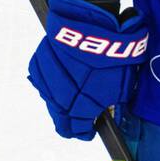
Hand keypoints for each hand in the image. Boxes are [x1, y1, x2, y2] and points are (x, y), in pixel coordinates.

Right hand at [26, 0, 148, 139]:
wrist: (94, 27)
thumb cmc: (111, 58)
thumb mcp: (121, 88)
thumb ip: (110, 106)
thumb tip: (105, 112)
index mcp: (79, 109)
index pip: (78, 131)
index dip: (85, 132)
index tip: (89, 130)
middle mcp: (59, 100)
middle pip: (61, 120)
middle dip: (71, 122)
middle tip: (79, 121)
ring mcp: (46, 83)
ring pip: (50, 100)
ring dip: (60, 101)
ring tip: (72, 96)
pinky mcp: (38, 65)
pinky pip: (43, 81)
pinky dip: (51, 83)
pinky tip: (62, 79)